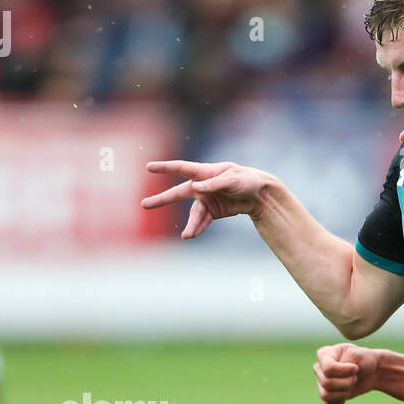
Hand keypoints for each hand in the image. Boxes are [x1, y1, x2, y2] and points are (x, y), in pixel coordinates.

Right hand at [142, 159, 274, 239]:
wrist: (260, 195)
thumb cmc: (246, 180)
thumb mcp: (233, 180)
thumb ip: (214, 184)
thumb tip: (196, 188)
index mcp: (205, 172)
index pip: (181, 169)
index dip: (165, 168)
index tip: (148, 168)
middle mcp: (202, 186)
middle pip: (178, 193)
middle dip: (162, 199)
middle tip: (144, 204)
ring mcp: (206, 200)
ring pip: (194, 214)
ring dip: (190, 225)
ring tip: (186, 236)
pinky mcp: (213, 212)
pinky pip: (203, 222)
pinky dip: (198, 228)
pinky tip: (191, 235)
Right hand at [313, 343, 380, 403]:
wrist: (371, 372)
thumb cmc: (364, 360)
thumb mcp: (358, 354)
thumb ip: (348, 361)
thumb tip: (338, 376)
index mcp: (324, 354)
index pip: (328, 368)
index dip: (344, 371)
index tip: (356, 368)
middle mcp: (319, 368)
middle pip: (327, 383)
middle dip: (347, 383)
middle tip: (355, 376)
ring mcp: (320, 381)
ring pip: (326, 395)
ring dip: (344, 393)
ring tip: (352, 385)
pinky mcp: (326, 394)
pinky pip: (327, 403)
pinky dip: (340, 401)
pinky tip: (347, 393)